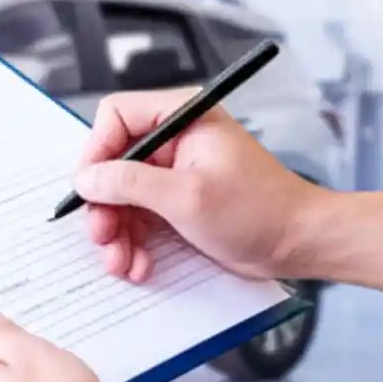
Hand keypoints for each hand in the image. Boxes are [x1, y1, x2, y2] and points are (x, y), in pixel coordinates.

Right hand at [74, 89, 327, 281]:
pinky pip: (139, 217)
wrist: (297, 244)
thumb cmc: (257, 211)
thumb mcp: (187, 197)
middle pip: (113, 162)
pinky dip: (134, 242)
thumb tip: (86, 178)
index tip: (88, 190)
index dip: (96, 151)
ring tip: (121, 263)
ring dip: (116, 232)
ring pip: (121, 196)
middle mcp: (174, 138)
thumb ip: (131, 183)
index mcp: (182, 117)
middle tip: (102, 237)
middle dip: (105, 205)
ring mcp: (174, 171)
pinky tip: (140, 265)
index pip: (116, 116)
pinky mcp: (176, 201)